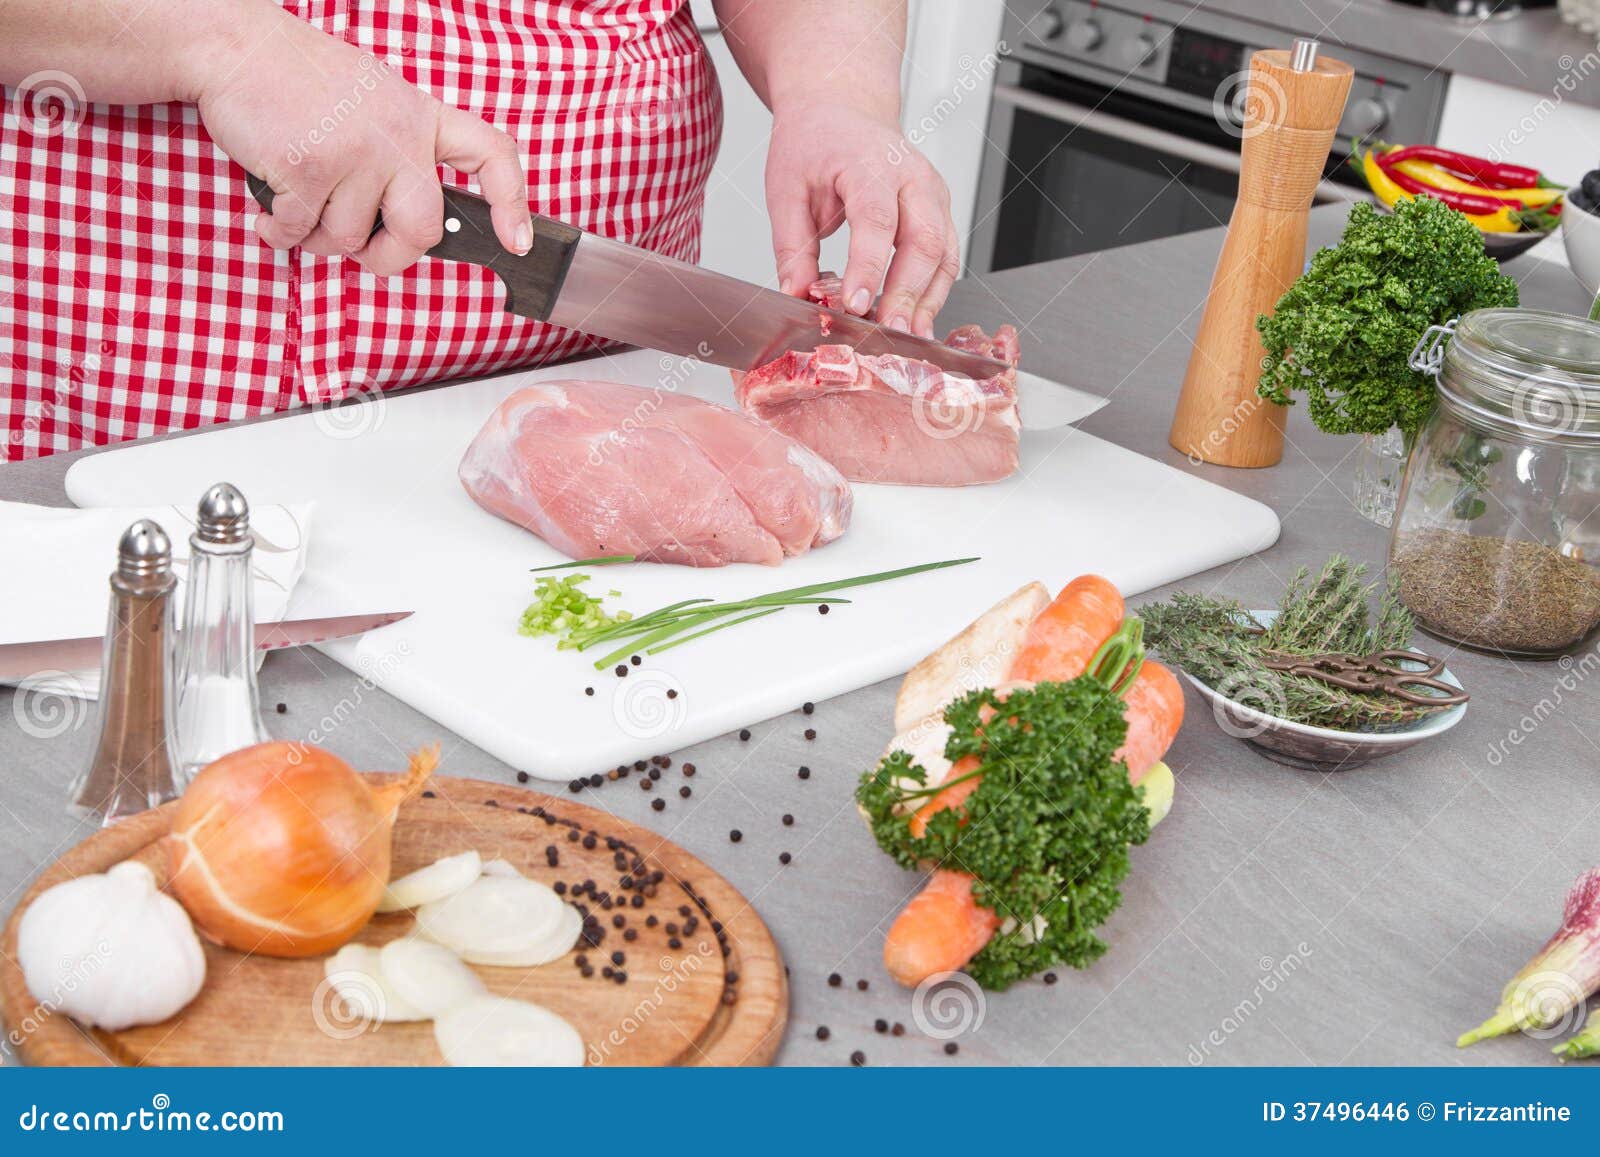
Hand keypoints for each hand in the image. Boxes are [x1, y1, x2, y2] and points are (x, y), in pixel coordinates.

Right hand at [192, 6, 530, 275]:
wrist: (235, 45)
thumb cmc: (297, 79)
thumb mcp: (374, 100)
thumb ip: (401, 151)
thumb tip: (409, 221)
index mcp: (420, 117)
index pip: (491, 155)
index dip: (511, 202)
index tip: (516, 240)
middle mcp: (398, 135)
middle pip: (421, 231)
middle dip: (389, 257)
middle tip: (362, 250)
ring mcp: (356, 152)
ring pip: (349, 239)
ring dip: (316, 237)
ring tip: (298, 201)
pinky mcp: (309, 168)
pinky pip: (298, 232)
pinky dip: (277, 231)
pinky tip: (270, 208)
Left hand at [765, 100, 959, 337]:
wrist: (842, 109)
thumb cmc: (816, 142)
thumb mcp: (786, 187)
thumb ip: (791, 244)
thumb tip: (796, 293)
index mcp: (870, 163)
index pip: (877, 220)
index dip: (869, 266)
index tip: (856, 305)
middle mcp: (912, 176)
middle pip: (924, 239)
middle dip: (907, 293)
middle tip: (888, 332)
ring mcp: (933, 194)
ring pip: (945, 254)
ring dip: (927, 300)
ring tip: (907, 338)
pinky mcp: (940, 212)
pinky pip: (947, 258)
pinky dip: (933, 293)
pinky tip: (915, 320)